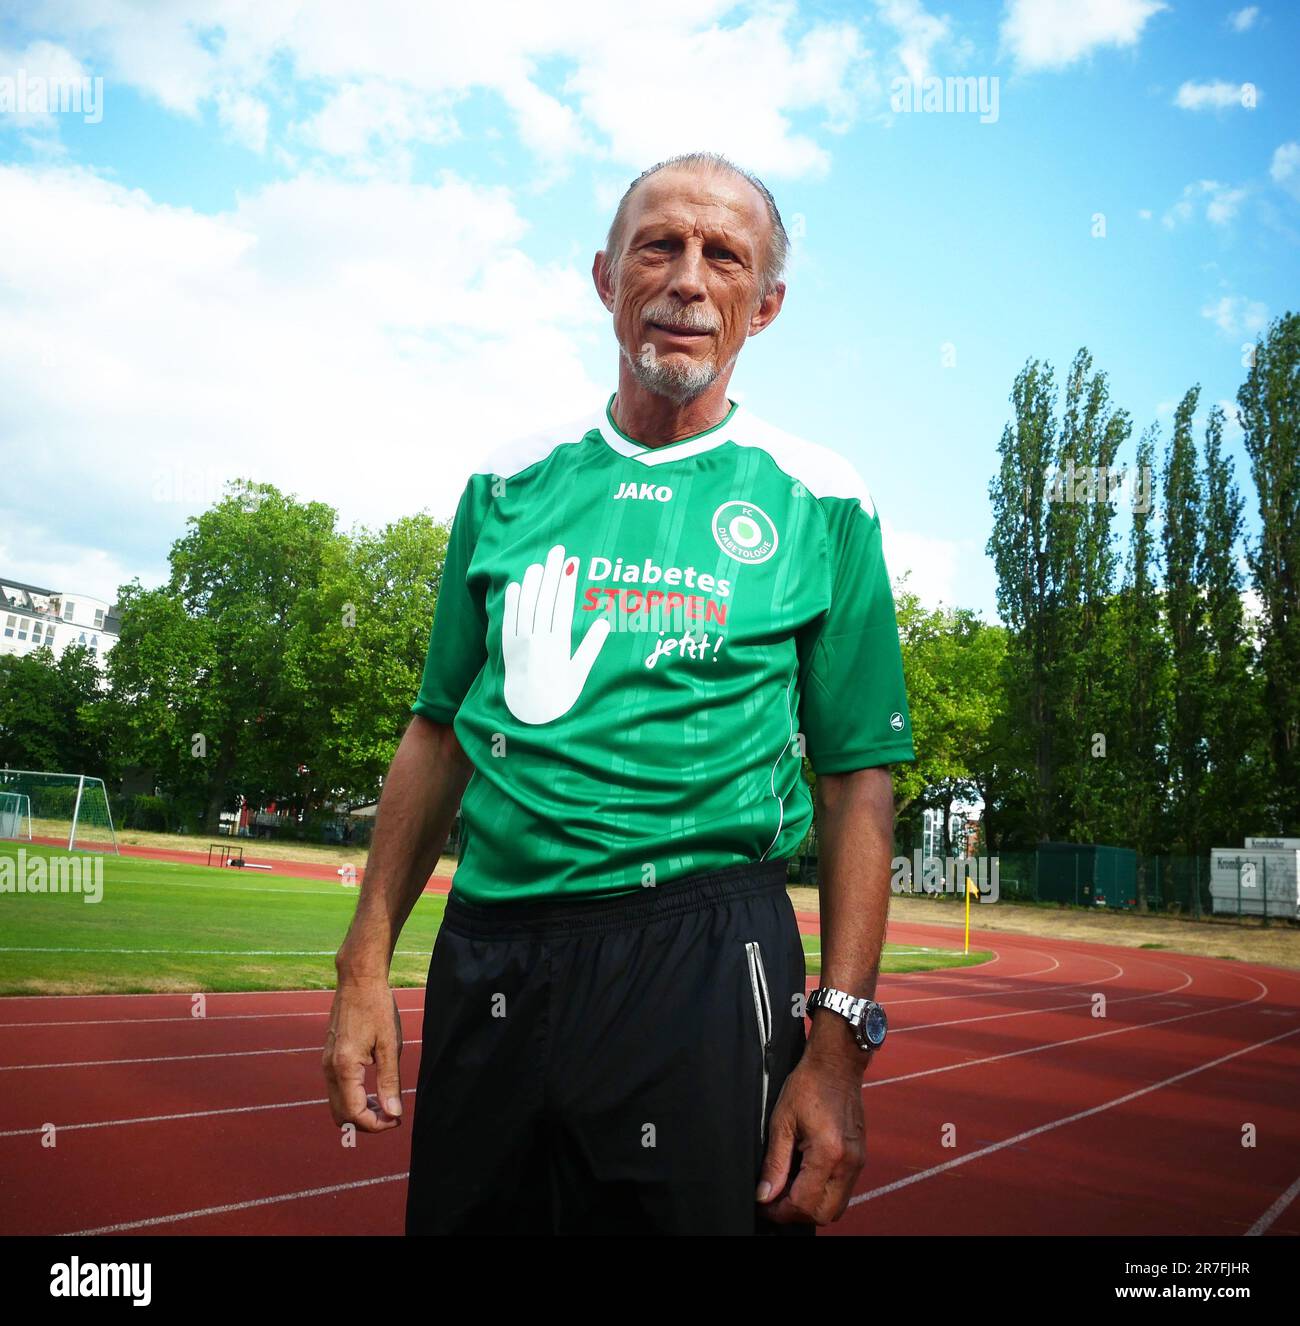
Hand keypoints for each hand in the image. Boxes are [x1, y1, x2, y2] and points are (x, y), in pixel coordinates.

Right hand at [322, 975, 403, 1133]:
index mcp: (344, 1067)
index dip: (376, 1124)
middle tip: (391, 1115)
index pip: (354, 1113)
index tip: (396, 1119)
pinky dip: (352, 1098)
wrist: (358, 980)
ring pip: (337, 1104)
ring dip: (359, 1111)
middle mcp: (329, 1069)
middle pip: (341, 1115)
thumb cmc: (377, 1007)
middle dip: (366, 1122)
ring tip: (384, 1103)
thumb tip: (393, 1113)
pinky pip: (336, 1090)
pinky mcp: (328, 1057)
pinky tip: (372, 1089)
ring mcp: (326, 1063)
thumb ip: (389, 1082)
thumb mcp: (389, 1045)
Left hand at [502, 543, 608, 724]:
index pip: (563, 606)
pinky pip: (509, 621)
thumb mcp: (579, 673)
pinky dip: (512, 603)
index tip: (571, 564)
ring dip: (533, 583)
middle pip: (546, 600)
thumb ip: (591, 647)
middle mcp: (539, 640)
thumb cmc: (559, 695)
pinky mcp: (508, 648)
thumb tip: (604, 622)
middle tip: (558, 552)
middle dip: (552, 573)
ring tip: (540, 564)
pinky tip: (517, 586)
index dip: (567, 584)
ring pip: (527, 606)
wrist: (530, 714)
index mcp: (559, 645)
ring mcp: (521, 643)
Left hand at [755, 1050, 866, 1224]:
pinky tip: (805, 1176)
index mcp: (828, 1153)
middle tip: (775, 1199)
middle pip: (824, 1214)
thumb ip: (774, 1162)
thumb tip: (764, 1195)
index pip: (804, 1203)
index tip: (764, 1203)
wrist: (837, 1065)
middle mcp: (848, 1163)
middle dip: (797, 1213)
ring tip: (789, 1187)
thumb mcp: (782, 1121)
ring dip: (812, 1205)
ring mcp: (858, 1162)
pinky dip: (824, 1193)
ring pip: (836, 1207)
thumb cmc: (807, 1085)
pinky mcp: (860, 1158)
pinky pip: (843, 1191)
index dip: (780, 1210)